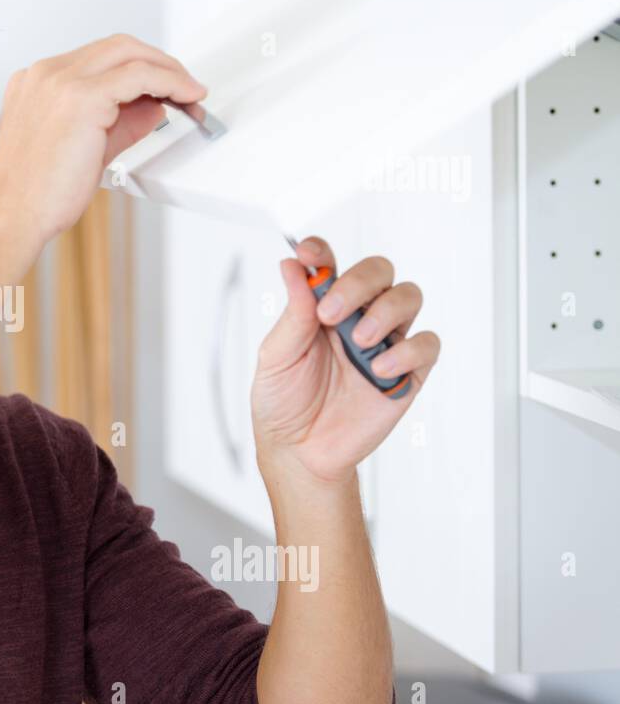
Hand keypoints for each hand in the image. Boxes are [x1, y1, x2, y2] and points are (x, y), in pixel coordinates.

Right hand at [0, 33, 205, 246]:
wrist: (14, 216)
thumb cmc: (36, 193)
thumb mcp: (84, 147)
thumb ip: (118, 121)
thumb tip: (154, 105)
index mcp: (36, 81)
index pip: (97, 58)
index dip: (136, 67)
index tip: (161, 85)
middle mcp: (45, 74)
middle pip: (116, 46)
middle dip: (157, 62)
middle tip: (184, 85)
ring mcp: (60, 81)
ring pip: (129, 53)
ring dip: (168, 70)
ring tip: (190, 91)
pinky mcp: (82, 96)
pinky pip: (139, 75)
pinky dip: (169, 81)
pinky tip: (185, 95)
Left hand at [250, 236, 440, 485]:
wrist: (300, 452)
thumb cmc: (283, 402)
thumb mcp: (276, 357)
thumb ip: (293, 313)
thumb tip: (291, 267)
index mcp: (321, 308)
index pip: (329, 264)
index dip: (321, 251)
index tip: (308, 254)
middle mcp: (357, 317)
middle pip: (378, 271)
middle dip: (358, 282)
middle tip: (332, 312)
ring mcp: (384, 342)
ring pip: (408, 297)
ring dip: (385, 311)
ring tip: (359, 341)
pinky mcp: (407, 372)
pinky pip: (426, 345)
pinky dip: (408, 349)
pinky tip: (380, 367)